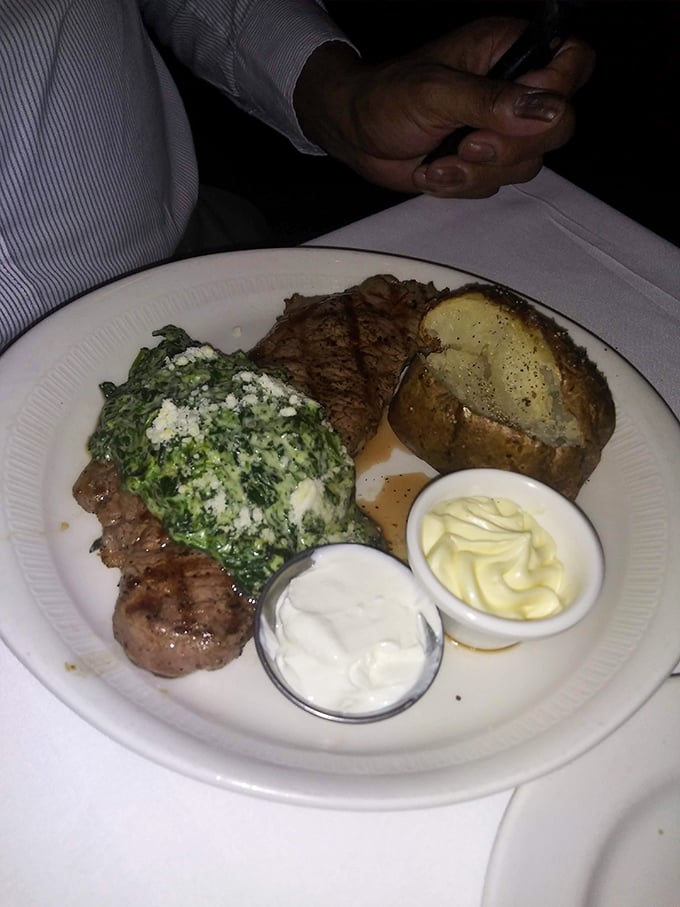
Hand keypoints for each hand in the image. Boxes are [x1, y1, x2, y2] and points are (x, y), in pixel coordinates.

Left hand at [295, 17, 594, 198]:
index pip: (572, 61)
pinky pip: (496, 185)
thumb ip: (491, 101)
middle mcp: (512, 89)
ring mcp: (500, 129)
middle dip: (510, 147)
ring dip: (479, 172)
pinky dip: (462, 185)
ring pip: (527, 164)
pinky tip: (433, 171)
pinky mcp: (484, 163)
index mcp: (507, 51)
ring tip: (438, 161)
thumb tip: (549, 110)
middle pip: (558, 126)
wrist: (354, 135)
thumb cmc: (385, 99)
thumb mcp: (435, 93)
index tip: (516, 112)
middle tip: (467, 144)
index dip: (557, 92)